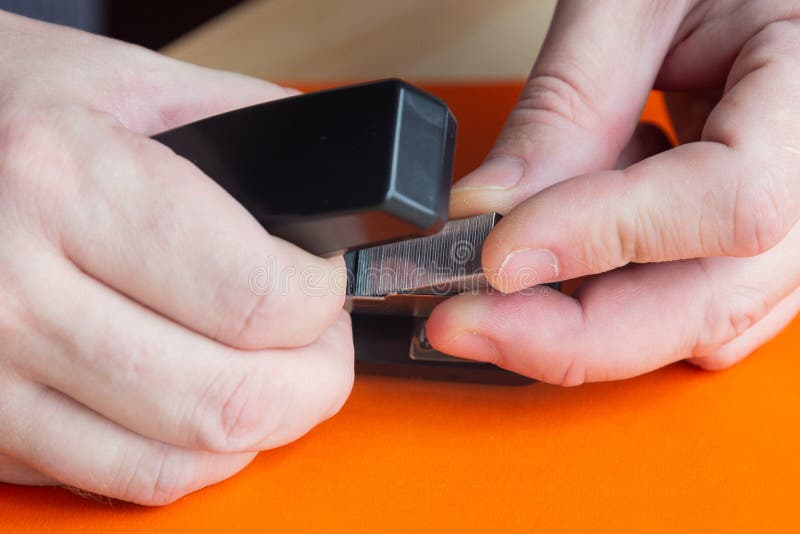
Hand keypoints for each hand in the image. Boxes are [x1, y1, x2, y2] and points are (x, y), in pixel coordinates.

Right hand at [0, 12, 352, 503]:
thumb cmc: (15, 108)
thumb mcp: (134, 81)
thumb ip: (254, 127)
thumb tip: (339, 200)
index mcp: (66, 184)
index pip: (256, 297)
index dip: (323, 301)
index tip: (327, 284)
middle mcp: (14, 291)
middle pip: (232, 397)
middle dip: (314, 379)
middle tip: (322, 342)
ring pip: (183, 456)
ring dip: (263, 425)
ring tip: (275, 374)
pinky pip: (124, 478)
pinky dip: (194, 458)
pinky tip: (206, 410)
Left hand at [427, 0, 799, 383]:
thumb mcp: (634, 7)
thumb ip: (567, 107)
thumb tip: (487, 208)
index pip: (730, 203)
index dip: (604, 238)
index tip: (497, 253)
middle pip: (710, 304)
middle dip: (570, 333)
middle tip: (463, 322)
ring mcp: (798, 227)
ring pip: (694, 324)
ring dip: (582, 318)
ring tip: (507, 265)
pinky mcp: (759, 246)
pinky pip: (687, 304)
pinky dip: (609, 290)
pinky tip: (573, 237)